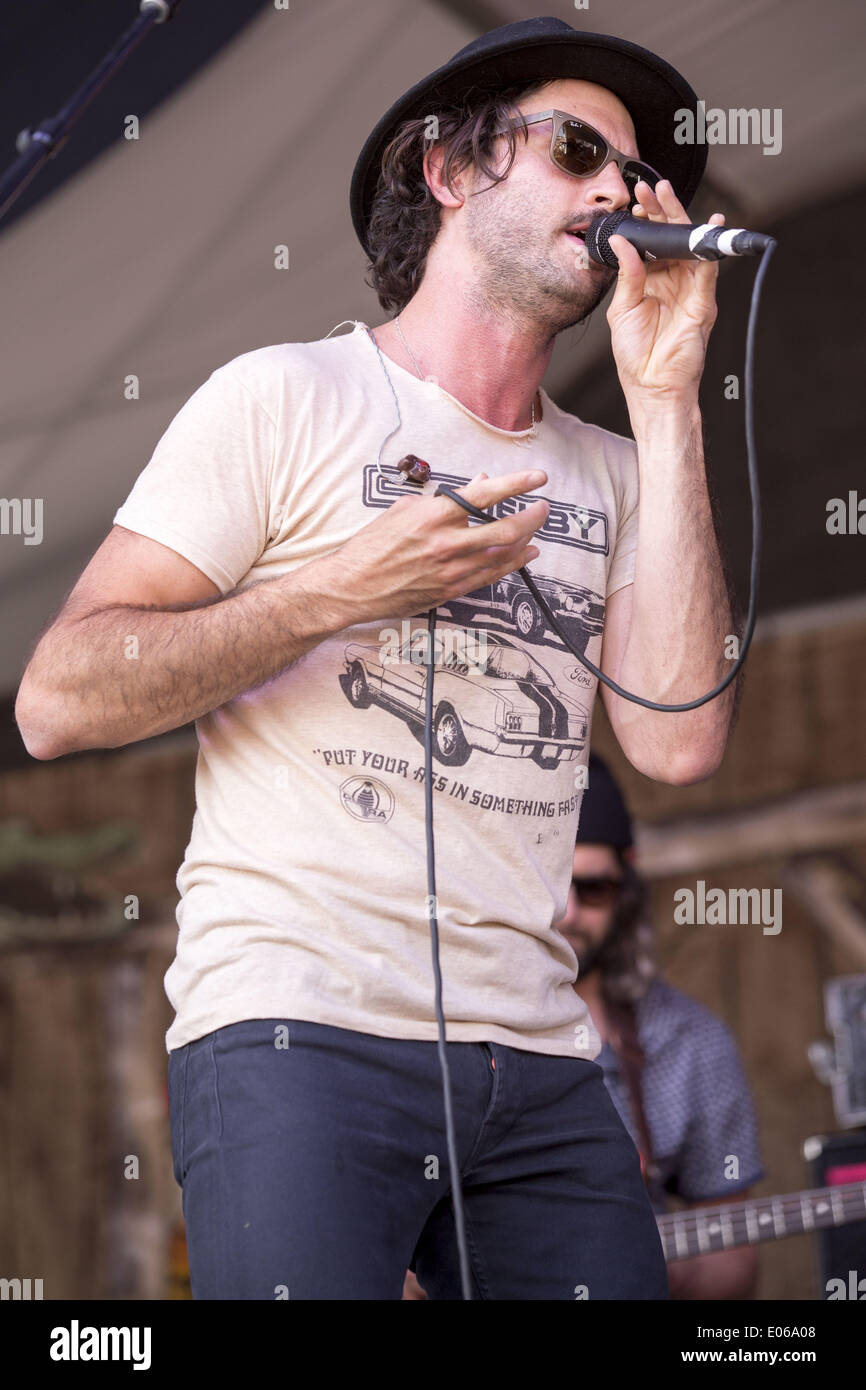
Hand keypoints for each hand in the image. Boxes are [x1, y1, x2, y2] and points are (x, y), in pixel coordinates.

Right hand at [322, 469, 548, 625]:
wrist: (351, 586)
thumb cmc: (372, 545)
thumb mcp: (404, 509)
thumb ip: (445, 498)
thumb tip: (479, 483)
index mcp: (433, 516)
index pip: (485, 495)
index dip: (517, 484)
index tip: (538, 477)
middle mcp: (446, 543)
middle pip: (505, 529)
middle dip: (532, 517)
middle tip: (544, 507)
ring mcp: (450, 570)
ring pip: (503, 555)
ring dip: (526, 540)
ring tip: (536, 529)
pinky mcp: (450, 590)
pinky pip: (491, 577)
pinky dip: (512, 564)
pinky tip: (525, 554)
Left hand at [605, 179, 722, 406]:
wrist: (652, 387)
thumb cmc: (636, 356)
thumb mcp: (622, 310)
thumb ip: (627, 275)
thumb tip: (622, 241)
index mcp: (650, 283)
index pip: (650, 244)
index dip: (645, 222)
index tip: (634, 202)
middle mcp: (672, 282)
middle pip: (671, 239)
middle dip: (662, 212)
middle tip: (651, 189)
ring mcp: (689, 291)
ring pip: (690, 248)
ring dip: (681, 222)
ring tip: (668, 197)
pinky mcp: (703, 303)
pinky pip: (708, 271)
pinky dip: (709, 249)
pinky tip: (708, 228)